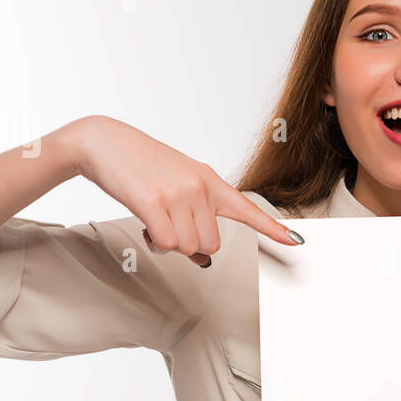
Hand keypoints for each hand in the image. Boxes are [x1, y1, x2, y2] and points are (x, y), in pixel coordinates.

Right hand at [70, 114, 303, 265]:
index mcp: (210, 181)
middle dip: (188, 245)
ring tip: (153, 220)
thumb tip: (201, 259)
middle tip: (168, 226)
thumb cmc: (142, 166)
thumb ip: (195, 219)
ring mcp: (178, 193)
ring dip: (167, 244)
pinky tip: (143, 222)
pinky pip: (165, 243)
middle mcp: (199, 186)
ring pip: (187, 247)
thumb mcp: (176, 187)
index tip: (296, 242)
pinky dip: (153, 242)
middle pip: (210, 244)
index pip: (247, 209)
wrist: (105, 142)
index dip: (272, 229)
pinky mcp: (153, 201)